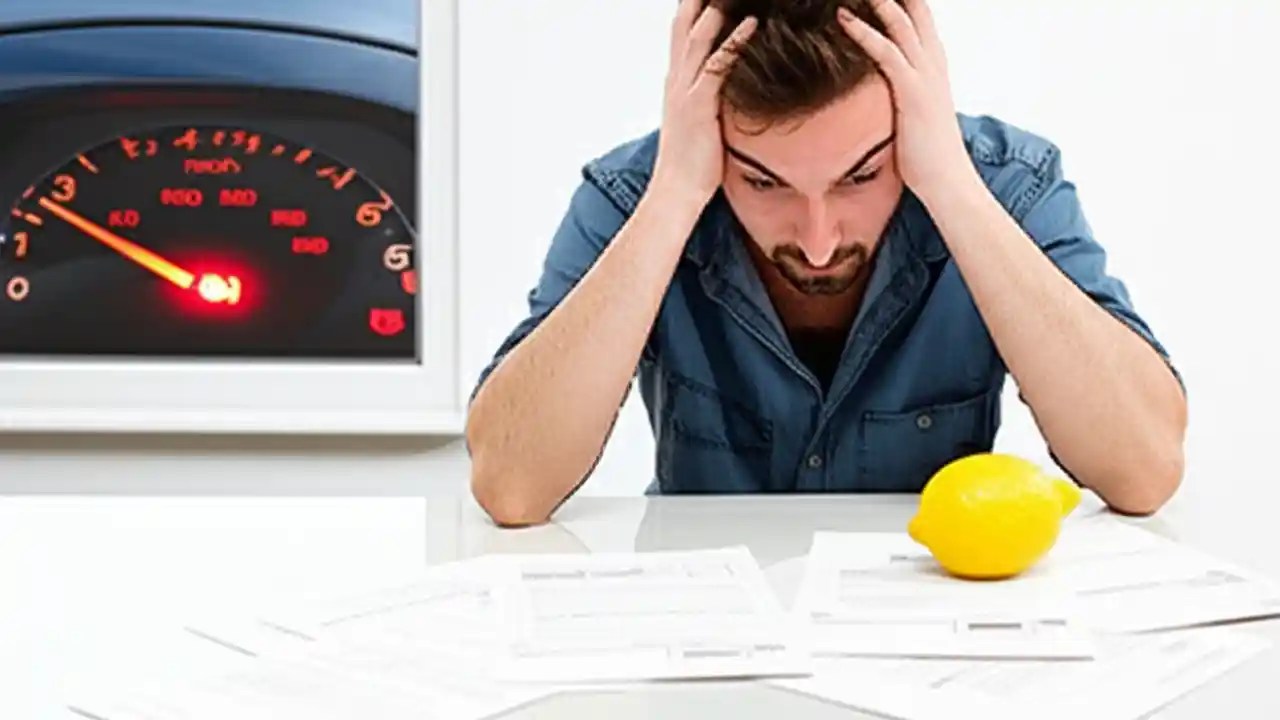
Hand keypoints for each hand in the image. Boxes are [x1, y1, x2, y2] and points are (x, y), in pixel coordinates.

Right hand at [651, 0, 757, 206]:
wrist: (676, 192)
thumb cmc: (690, 164)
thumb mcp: (697, 123)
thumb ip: (706, 101)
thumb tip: (723, 92)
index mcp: (675, 84)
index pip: (681, 35)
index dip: (691, 9)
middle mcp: (676, 80)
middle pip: (684, 26)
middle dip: (696, 1)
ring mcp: (685, 91)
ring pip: (698, 37)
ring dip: (716, 8)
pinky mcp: (699, 105)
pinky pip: (717, 65)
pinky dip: (734, 41)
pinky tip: (750, 24)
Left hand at [837, 0, 974, 203]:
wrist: (948, 182)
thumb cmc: (928, 157)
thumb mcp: (915, 116)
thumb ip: (901, 97)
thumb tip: (880, 96)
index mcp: (934, 68)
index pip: (920, 21)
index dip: (905, 3)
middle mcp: (933, 65)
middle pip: (916, 12)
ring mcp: (925, 76)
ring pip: (901, 24)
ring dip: (878, 2)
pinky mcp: (912, 92)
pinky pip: (887, 53)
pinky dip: (864, 32)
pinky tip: (843, 19)